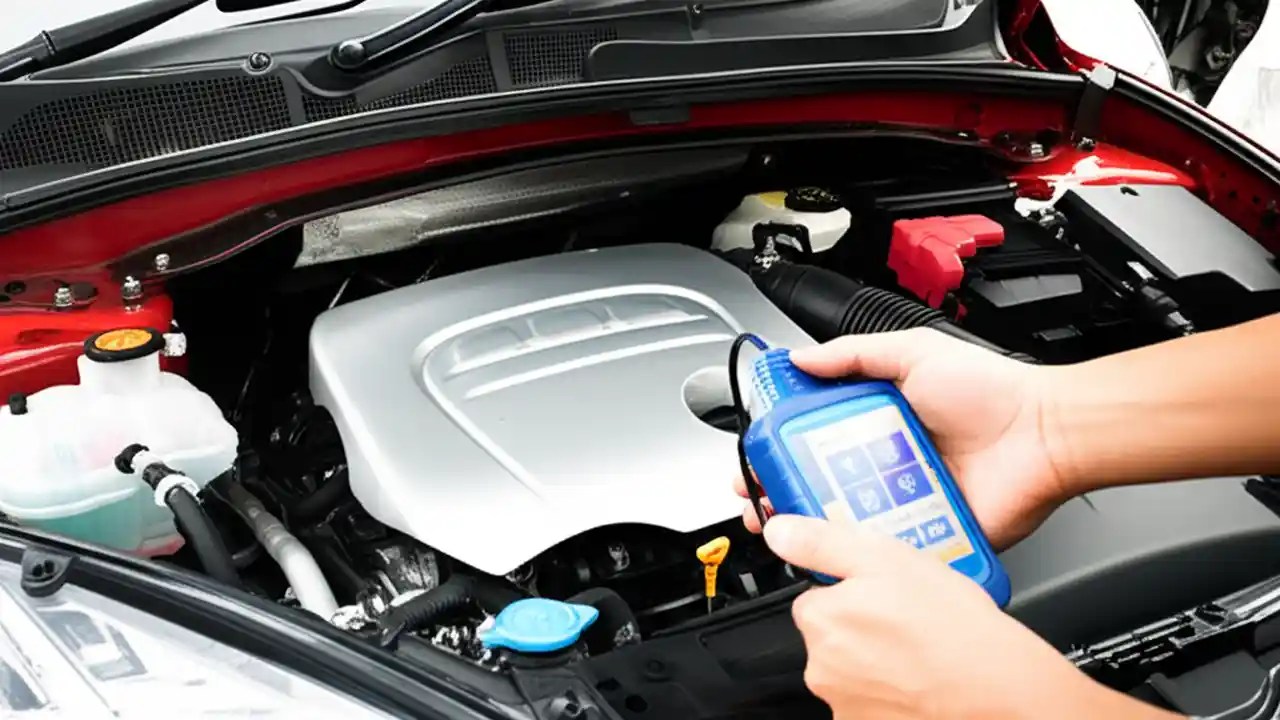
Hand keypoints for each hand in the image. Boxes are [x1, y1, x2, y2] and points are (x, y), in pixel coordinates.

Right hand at [736, 328, 1067, 549]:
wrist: (1045, 436)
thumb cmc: (992, 392)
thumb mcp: (914, 353)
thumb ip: (854, 355)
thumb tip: (801, 358)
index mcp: (875, 423)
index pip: (811, 439)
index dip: (779, 449)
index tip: (755, 457)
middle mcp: (883, 465)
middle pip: (818, 485)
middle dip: (781, 496)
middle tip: (759, 500)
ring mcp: (902, 502)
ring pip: (843, 522)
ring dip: (811, 527)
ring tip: (785, 526)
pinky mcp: (925, 535)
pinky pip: (884, 548)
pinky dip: (860, 551)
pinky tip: (836, 546)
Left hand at [767, 514, 1181, 719]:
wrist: (1000, 692)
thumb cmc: (952, 628)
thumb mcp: (884, 557)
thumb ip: (822, 542)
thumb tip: (779, 533)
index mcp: (820, 620)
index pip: (815, 597)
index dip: (850, 589)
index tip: (881, 591)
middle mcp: (823, 669)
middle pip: (832, 635)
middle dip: (862, 625)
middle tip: (908, 618)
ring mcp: (846, 705)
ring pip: (854, 670)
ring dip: (879, 660)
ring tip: (923, 647)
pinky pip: (874, 701)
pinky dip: (894, 692)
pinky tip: (925, 677)